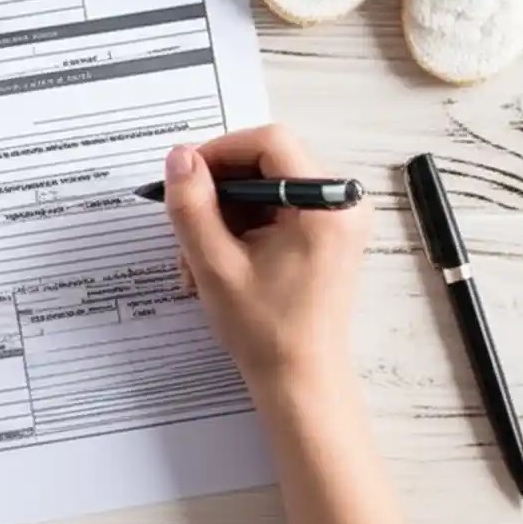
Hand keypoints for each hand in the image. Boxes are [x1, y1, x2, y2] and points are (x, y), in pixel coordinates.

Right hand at [163, 126, 371, 384]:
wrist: (301, 380)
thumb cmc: (265, 330)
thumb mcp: (214, 264)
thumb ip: (192, 206)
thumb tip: (179, 157)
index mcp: (326, 205)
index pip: (269, 142)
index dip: (220, 151)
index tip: (186, 176)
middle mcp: (343, 202)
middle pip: (269, 160)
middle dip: (220, 187)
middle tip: (187, 221)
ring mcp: (338, 218)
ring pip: (268, 184)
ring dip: (226, 210)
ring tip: (196, 253)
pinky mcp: (328, 233)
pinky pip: (279, 206)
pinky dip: (244, 224)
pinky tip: (219, 257)